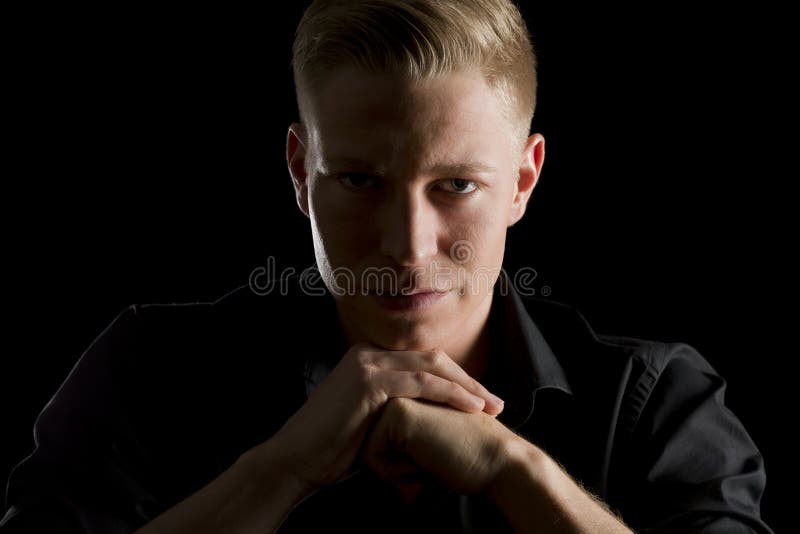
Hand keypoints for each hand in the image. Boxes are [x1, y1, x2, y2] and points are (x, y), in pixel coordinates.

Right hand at [260, 343, 504, 495]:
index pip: (424, 362)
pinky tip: (472, 407)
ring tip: (492, 406)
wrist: (296, 460)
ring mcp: (367, 363)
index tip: (482, 401)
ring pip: (432, 367)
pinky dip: (452, 394)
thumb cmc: (331, 450)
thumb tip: (426, 420)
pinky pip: (422, 383)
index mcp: (368, 359)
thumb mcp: (369, 421)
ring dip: (468, 386)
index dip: (457, 380)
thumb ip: (394, 410)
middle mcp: (368, 353)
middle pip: (433, 359)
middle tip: (497, 402)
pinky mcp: (369, 380)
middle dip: (469, 381)